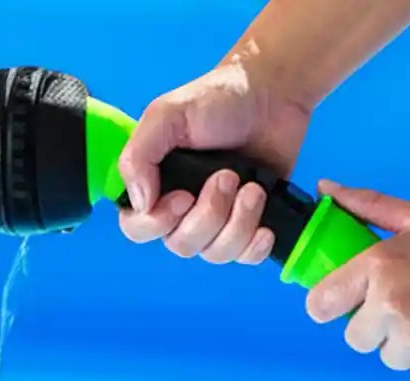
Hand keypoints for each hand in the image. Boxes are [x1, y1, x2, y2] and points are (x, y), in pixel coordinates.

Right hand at [117, 61, 311, 263]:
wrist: (272, 93)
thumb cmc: (217, 99)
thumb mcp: (166, 116)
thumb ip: (138, 157)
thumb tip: (140, 204)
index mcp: (153, 185)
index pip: (136, 228)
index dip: (158, 223)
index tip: (184, 196)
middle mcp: (181, 209)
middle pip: (180, 245)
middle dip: (208, 215)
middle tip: (228, 176)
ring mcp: (216, 219)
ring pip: (214, 254)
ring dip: (237, 223)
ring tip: (253, 189)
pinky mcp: (249, 224)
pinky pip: (244, 258)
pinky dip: (255, 246)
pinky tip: (266, 226)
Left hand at [306, 180, 409, 380]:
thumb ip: (370, 206)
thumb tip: (325, 188)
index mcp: (379, 264)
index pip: (320, 304)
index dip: (335, 305)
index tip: (352, 302)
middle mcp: (391, 301)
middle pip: (355, 337)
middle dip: (378, 327)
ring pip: (387, 356)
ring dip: (409, 344)